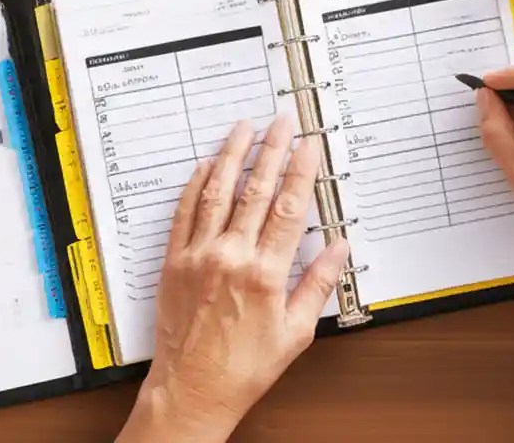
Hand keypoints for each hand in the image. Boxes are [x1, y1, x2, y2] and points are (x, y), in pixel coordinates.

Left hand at [118, 116, 350, 442]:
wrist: (192, 391)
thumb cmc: (244, 369)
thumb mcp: (295, 333)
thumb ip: (317, 285)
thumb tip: (340, 248)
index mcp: (266, 274)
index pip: (290, 208)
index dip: (302, 171)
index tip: (309, 144)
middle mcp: (231, 257)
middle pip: (256, 190)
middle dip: (272, 150)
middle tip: (282, 121)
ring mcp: (199, 256)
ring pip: (217, 192)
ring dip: (232, 155)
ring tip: (243, 128)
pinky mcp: (173, 262)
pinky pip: (184, 213)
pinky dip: (195, 185)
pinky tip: (205, 165)